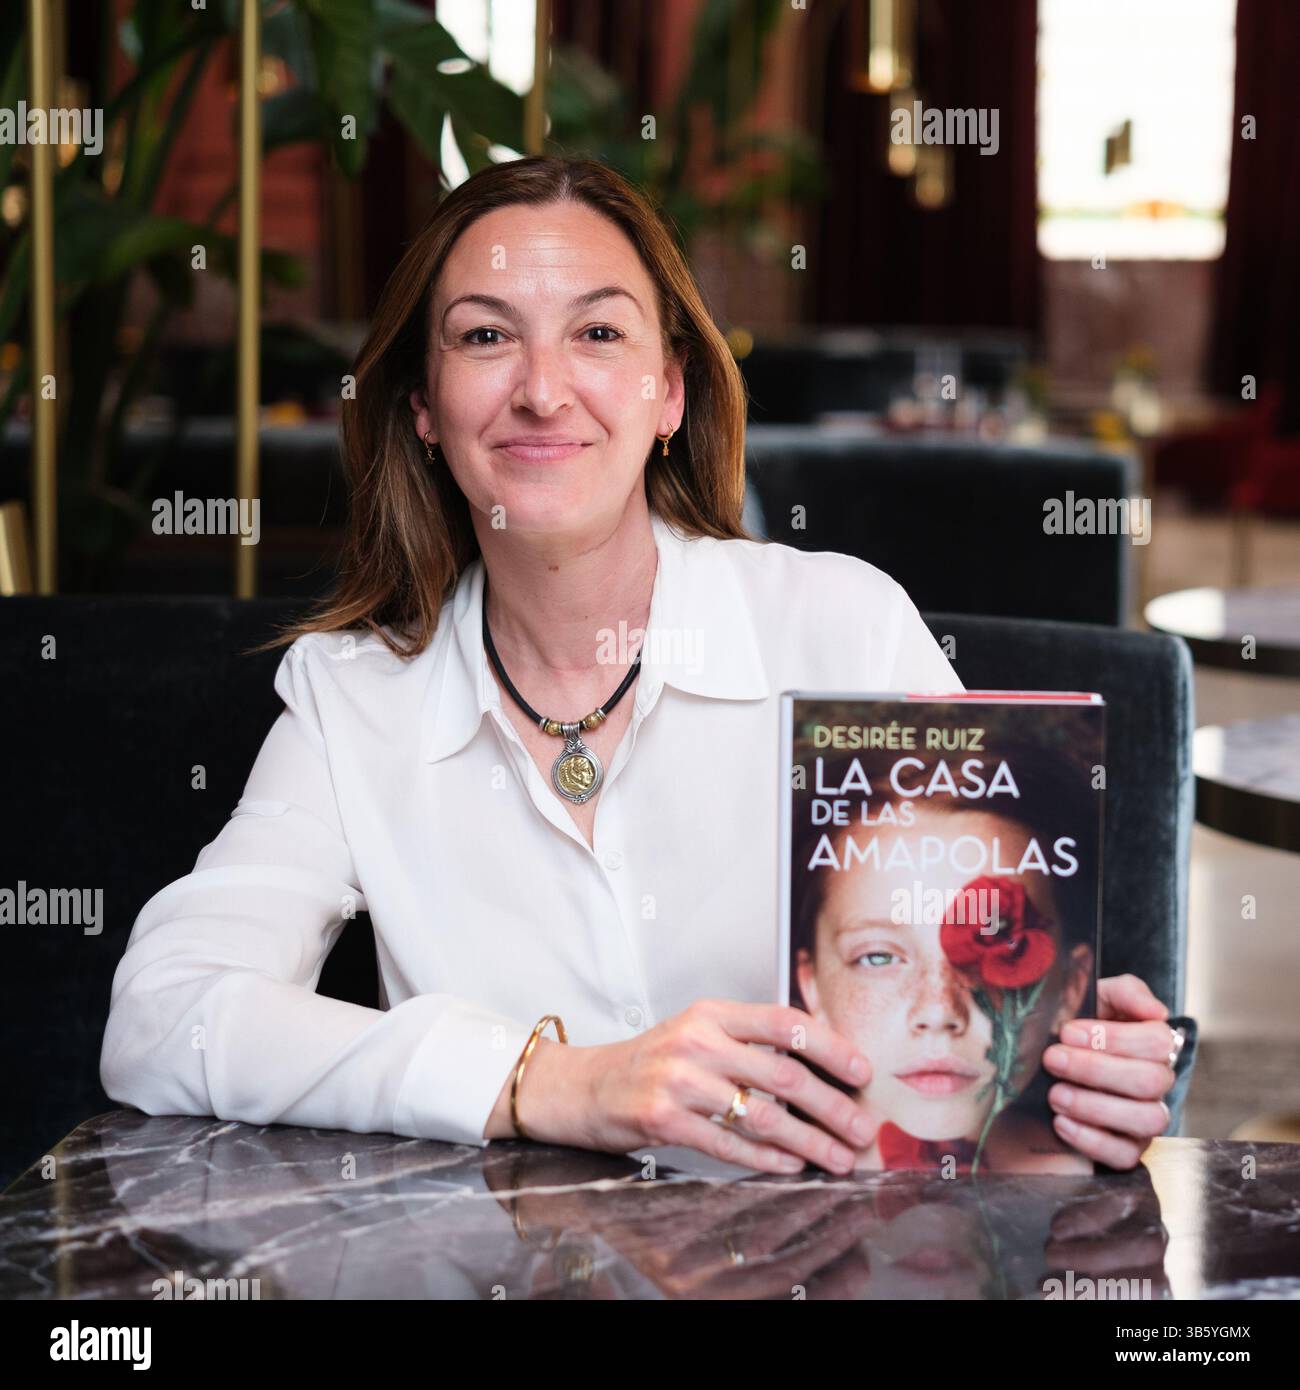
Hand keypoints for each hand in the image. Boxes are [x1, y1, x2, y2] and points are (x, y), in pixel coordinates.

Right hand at [535, 999, 875, 1174]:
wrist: (586, 1085)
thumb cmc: (652, 1061)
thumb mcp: (698, 1032)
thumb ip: (748, 1042)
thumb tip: (818, 1069)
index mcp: (713, 1012)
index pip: (784, 1022)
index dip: (830, 1047)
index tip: (863, 1070)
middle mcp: (698, 1041)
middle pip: (784, 1074)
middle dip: (833, 1105)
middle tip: (863, 1127)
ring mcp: (679, 1081)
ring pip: (763, 1115)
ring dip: (810, 1141)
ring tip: (838, 1157)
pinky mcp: (663, 1119)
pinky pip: (728, 1144)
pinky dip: (766, 1159)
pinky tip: (792, 1165)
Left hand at [1042, 973, 1179, 1169]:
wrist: (1045, 1059)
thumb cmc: (1075, 1027)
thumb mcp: (1094, 997)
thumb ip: (1125, 992)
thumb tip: (1156, 1010)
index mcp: (1153, 1043)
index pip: (1158, 1041)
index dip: (1113, 1037)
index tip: (1068, 1031)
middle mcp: (1157, 1082)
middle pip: (1149, 1080)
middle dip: (1095, 1069)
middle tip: (1053, 1059)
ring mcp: (1146, 1118)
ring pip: (1145, 1119)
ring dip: (1094, 1106)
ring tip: (1055, 1094)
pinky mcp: (1129, 1149)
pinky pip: (1126, 1155)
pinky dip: (1091, 1140)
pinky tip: (1061, 1122)